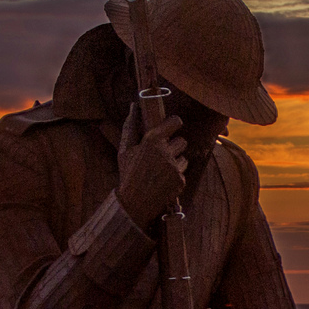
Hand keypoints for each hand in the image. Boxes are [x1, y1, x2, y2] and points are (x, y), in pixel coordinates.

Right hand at [116, 105, 186, 223]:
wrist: (134, 202)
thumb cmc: (128, 174)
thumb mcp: (125, 149)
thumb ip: (130, 126)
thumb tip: (133, 106)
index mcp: (152, 140)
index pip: (176, 122)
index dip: (174, 124)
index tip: (171, 127)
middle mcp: (165, 152)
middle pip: (182, 141)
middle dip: (173, 147)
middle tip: (161, 156)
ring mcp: (174, 167)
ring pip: (184, 156)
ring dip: (175, 161)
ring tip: (160, 170)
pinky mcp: (180, 180)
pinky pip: (183, 171)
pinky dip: (176, 175)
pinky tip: (163, 181)